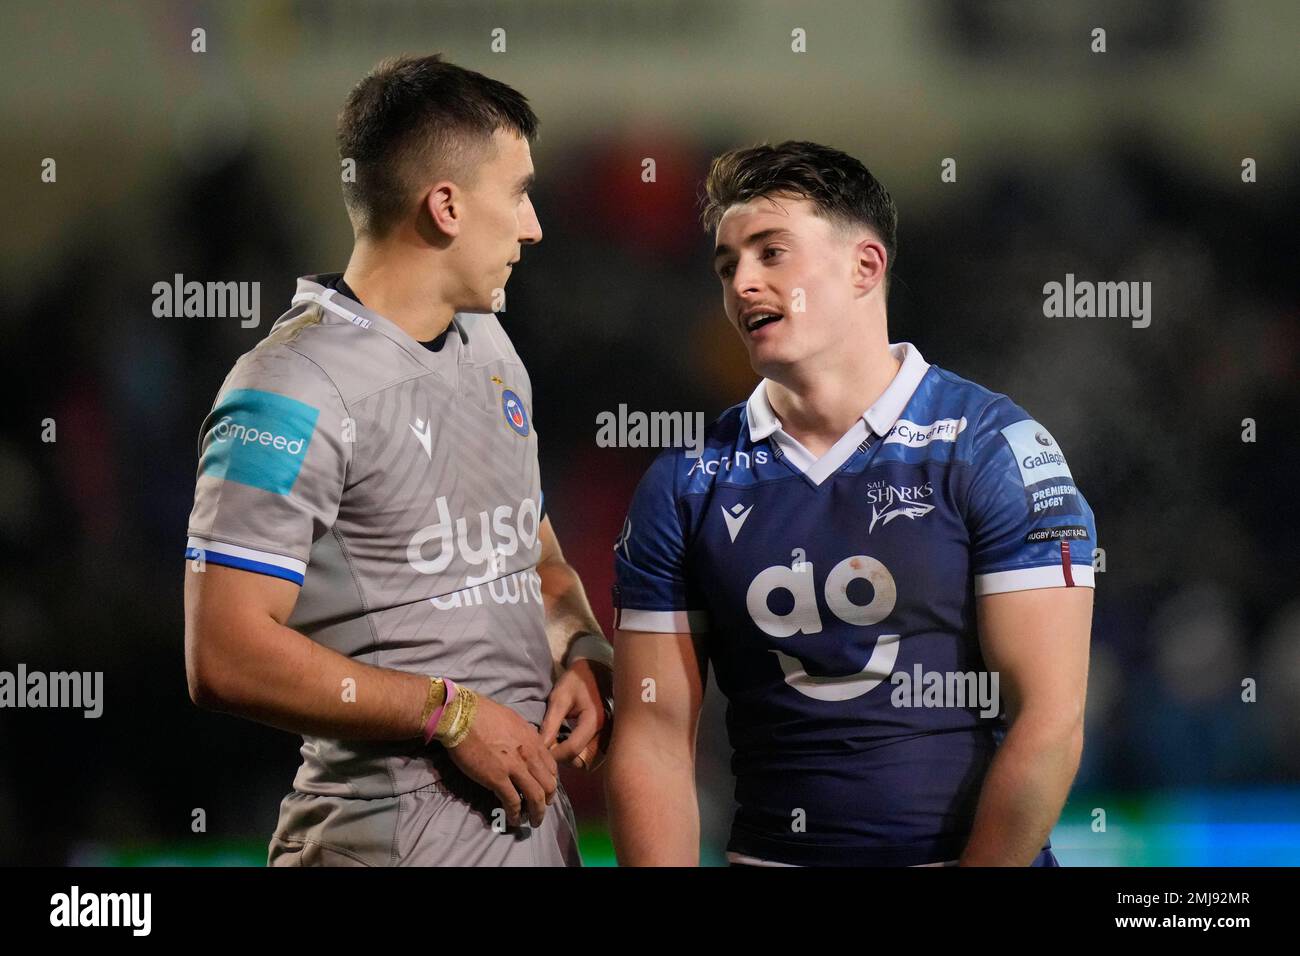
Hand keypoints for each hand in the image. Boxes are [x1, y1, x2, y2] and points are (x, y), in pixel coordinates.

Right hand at [444, 693, 557, 827]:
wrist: (462, 715)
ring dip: (537, 813)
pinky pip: (513, 802)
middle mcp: (529, 755)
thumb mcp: (514, 720)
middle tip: (541, 809)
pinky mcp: (497, 778)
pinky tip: (513, 819)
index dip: (551, 782)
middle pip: (549, 785)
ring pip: (536, 797)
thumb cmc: (483, 714)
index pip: (552, 768)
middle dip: (547, 801)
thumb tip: (526, 746)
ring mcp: (515, 768)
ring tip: (532, 821)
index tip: (545, 790)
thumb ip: (524, 736)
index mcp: (534, 741)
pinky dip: (515, 814)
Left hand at [541, 659, 612, 770]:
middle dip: (564, 758)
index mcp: (594, 721)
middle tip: (550, 747)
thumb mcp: (560, 697)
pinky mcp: (608, 737)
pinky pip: (593, 755)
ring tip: (558, 745)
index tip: (540, 750)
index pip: (572, 749)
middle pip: (583, 760)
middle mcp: (606, 732)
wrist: (595, 670)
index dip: (554, 754)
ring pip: (589, 761)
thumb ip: (550, 723)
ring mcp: (609, 736)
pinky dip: (579, 754)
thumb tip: (540, 746)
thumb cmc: (576, 681)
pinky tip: (568, 742)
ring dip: (572, 758)